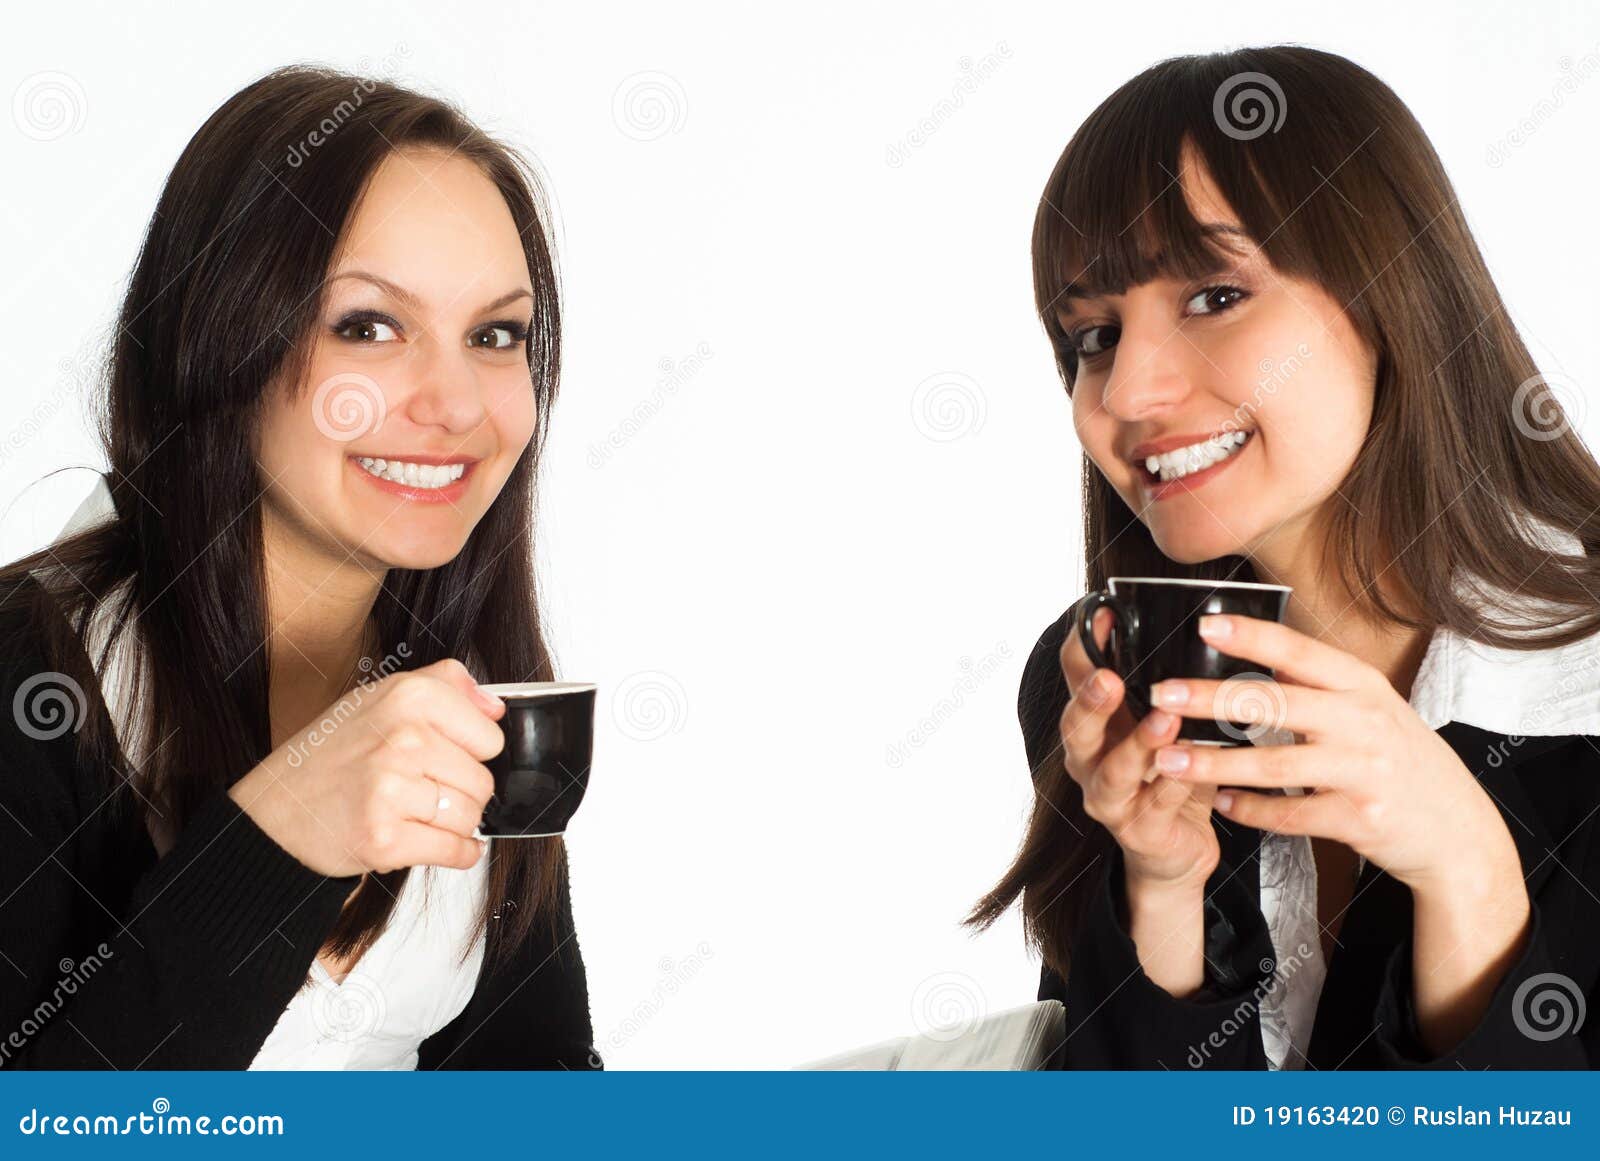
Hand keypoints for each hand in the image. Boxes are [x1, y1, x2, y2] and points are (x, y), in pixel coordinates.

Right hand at [228, 659, 505, 876]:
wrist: (272, 816)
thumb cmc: (328, 758)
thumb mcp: (378, 699)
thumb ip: (443, 686)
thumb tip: (496, 706)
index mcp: (407, 697)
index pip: (490, 736)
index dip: (473, 751)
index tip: (447, 755)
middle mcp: (402, 739)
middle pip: (483, 781)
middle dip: (461, 792)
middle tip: (422, 790)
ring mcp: (392, 791)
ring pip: (471, 817)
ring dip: (452, 824)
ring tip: (415, 813)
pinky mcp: (385, 840)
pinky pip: (456, 851)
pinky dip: (454, 853)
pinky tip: (428, 839)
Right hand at [1058, 604, 1221, 892]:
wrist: (1176, 850)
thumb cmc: (1169, 775)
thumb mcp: (1162, 724)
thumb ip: (1167, 686)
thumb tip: (1197, 624)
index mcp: (1094, 724)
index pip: (1076, 677)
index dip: (1084, 645)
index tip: (1105, 613)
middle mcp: (1089, 760)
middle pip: (1074, 728)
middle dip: (1090, 702)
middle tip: (1109, 678)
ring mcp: (1109, 800)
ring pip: (1112, 772)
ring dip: (1137, 744)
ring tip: (1164, 721)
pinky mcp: (1139, 832)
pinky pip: (1156, 806)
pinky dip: (1173, 786)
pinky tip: (1191, 769)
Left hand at [1143, 613, 1514, 892]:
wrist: (1459, 831)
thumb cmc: (1401, 760)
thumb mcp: (1373, 708)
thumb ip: (1321, 684)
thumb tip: (1259, 648)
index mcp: (1363, 685)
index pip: (1300, 652)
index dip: (1252, 636)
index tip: (1204, 626)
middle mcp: (1364, 721)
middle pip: (1276, 704)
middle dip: (1212, 698)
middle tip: (1161, 694)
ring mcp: (1363, 771)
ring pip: (1274, 764)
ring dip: (1214, 763)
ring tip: (1166, 760)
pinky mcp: (1359, 818)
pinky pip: (1290, 813)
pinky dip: (1251, 809)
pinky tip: (1221, 803)